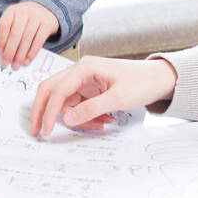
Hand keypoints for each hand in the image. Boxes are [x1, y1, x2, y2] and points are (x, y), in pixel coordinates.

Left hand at [0, 1, 59, 67]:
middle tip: (6, 63)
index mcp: (12, 10)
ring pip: (27, 38)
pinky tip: (27, 60)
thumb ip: (8, 31)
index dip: (1, 39)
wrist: (45, 8)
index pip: (4, 25)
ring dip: (20, 54)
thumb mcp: (14, 19)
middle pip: (15, 33)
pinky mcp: (47, 24)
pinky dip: (32, 52)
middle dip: (10, 51)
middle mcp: (24, 12)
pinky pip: (38, 40)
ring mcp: (36, 17)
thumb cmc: (25, 19)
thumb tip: (2, 51)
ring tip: (16, 65)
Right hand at [28, 55, 177, 136]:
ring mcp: (84, 80)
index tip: (46, 130)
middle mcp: (80, 71)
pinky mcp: (89, 89)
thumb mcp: (117, 98)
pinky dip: (86, 116)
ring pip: (66, 101)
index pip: (58, 89)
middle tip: (38, 130)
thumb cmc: (141, 83)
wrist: (158, 80)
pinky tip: (103, 121)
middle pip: (52, 90)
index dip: (49, 111)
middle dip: (45, 111)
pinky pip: (78, 105)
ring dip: (76, 117)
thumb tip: (66, 119)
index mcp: (84, 67)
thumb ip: (90, 109)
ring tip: (99, 125)